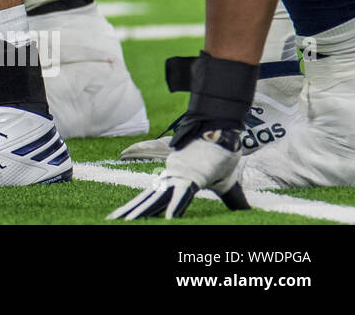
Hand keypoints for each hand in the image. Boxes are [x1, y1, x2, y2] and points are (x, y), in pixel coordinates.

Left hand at [109, 128, 248, 219]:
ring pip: (155, 200)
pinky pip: (181, 197)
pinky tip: (167, 221)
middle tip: (110, 221)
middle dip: (130, 212)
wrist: (224, 131)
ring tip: (122, 223)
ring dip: (140, 213)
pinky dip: (174, 209)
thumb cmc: (224, 155)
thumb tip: (244, 214)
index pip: (154, 200)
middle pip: (147, 201)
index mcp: (175, 182)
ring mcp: (178, 179)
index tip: (123, 217)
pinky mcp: (190, 178)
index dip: (140, 209)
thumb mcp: (226, 186)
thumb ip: (232, 202)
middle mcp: (171, 180)